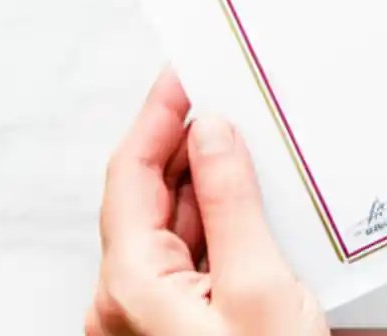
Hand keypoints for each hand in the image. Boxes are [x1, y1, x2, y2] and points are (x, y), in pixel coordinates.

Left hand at [87, 70, 326, 335]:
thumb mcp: (260, 285)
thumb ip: (232, 205)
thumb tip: (215, 135)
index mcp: (132, 285)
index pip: (131, 174)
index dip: (158, 116)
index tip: (184, 75)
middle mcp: (126, 299)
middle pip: (149, 196)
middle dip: (188, 143)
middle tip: (225, 97)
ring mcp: (148, 311)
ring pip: (173, 224)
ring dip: (208, 182)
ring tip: (248, 142)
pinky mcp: (178, 319)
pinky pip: (190, 252)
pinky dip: (217, 219)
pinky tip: (250, 199)